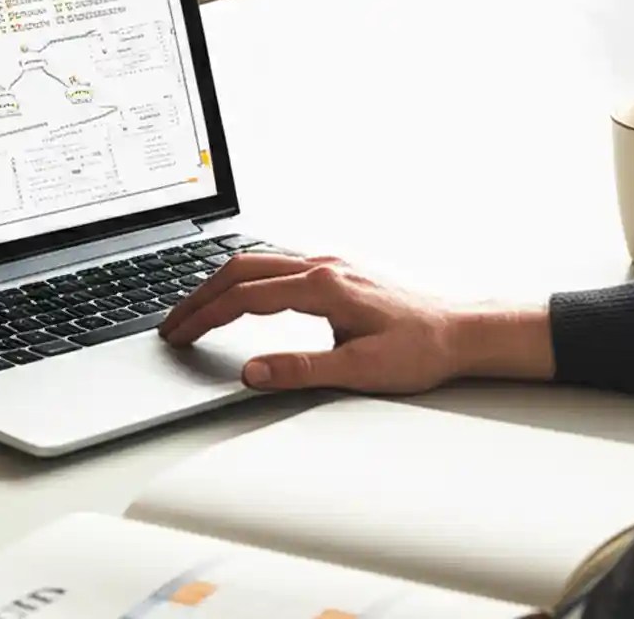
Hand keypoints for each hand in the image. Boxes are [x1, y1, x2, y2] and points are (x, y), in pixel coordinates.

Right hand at [157, 252, 555, 392]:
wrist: (462, 331)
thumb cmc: (420, 349)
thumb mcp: (359, 370)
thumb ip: (300, 370)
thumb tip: (251, 372)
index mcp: (323, 286)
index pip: (245, 297)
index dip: (204, 317)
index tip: (178, 335)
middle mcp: (323, 266)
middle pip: (240, 269)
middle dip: (199, 296)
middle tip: (171, 324)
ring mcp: (331, 264)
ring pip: (257, 261)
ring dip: (219, 283)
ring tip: (194, 309)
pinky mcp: (338, 270)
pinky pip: (277, 263)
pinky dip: (244, 277)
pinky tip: (239, 292)